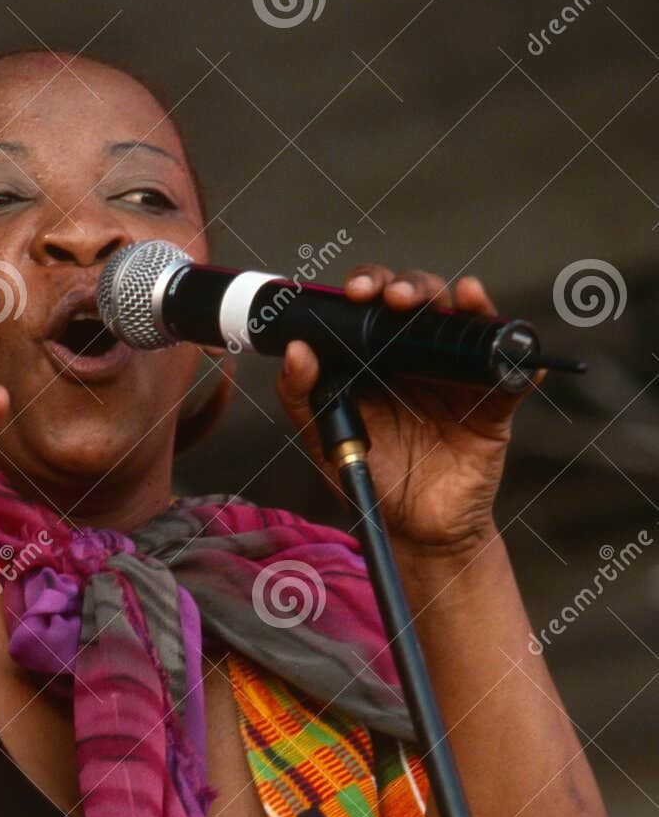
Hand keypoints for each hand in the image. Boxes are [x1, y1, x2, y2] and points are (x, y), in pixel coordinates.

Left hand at [276, 266, 538, 558]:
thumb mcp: (326, 439)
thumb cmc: (372, 479)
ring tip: (457, 297)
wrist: (414, 531)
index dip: (370, 285)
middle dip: (412, 286)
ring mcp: (460, 377)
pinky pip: (513, 376)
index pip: (377, 303)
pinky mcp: (492, 406)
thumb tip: (296, 349)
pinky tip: (513, 344)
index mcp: (379, 357)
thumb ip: (303, 397)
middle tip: (395, 299)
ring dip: (464, 303)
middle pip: (424, 301)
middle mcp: (421, 358)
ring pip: (467, 324)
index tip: (356, 293)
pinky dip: (521, 358)